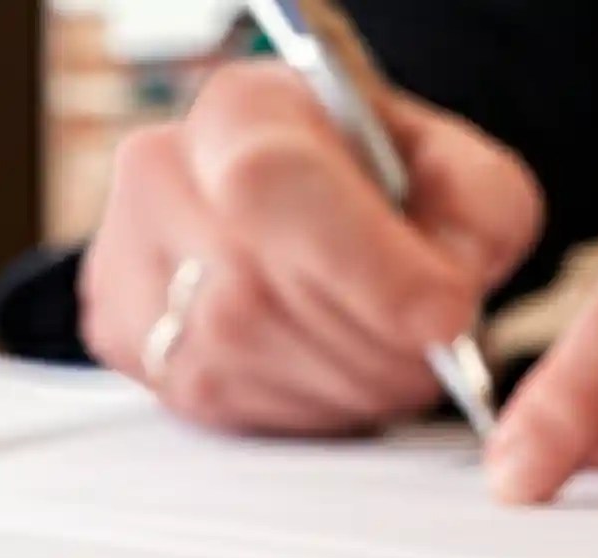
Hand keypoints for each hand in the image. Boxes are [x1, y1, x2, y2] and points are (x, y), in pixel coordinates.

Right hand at [81, 61, 541, 433]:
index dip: (366, 270)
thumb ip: (474, 210)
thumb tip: (445, 299)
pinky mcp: (123, 337)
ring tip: (381, 359)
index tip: (446, 319)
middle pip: (261, 294)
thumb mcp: (449, 161)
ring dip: (338, 386)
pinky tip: (326, 371)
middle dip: (372, 347)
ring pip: (239, 362)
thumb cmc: (364, 176)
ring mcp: (128, 265)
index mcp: (240, 109)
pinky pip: (218, 403)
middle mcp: (160, 178)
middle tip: (430, 352)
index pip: (278, 190)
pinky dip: (296, 407)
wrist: (283, 199)